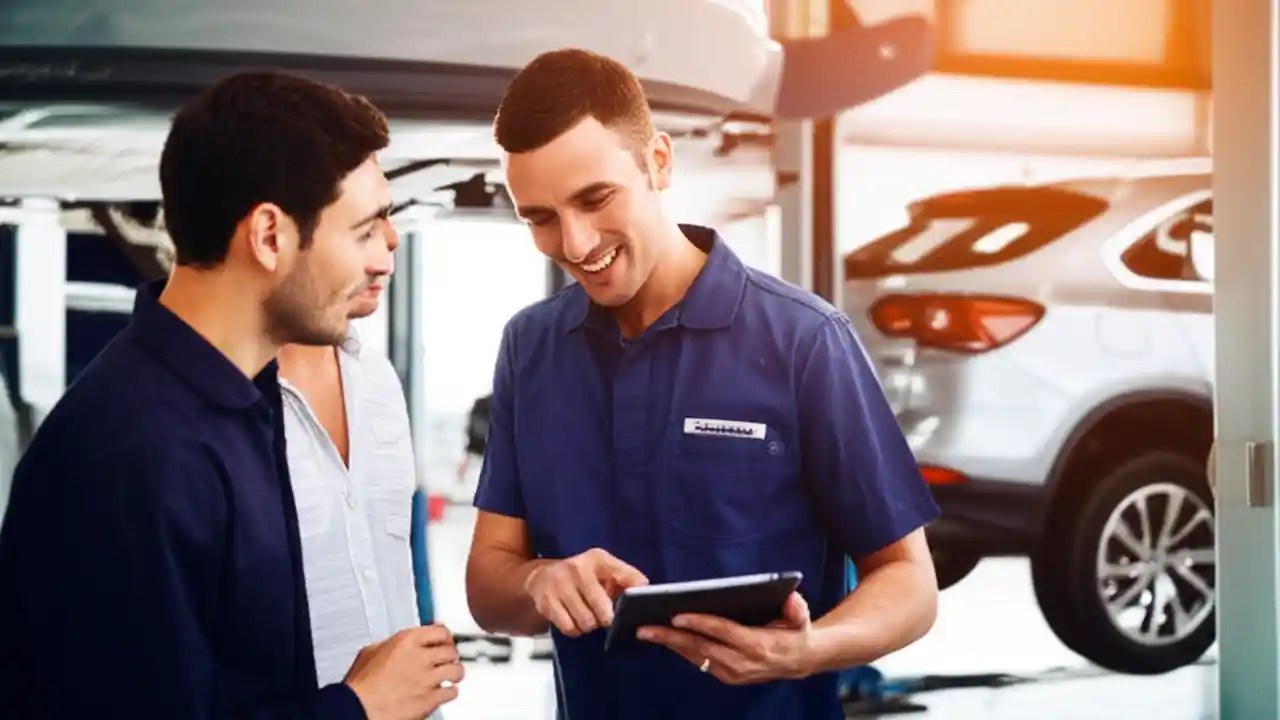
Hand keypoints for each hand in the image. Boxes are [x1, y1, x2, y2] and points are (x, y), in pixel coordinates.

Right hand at [345, 624, 464, 719]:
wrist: (358, 708)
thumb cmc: (360, 685)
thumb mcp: (370, 652)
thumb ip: (390, 644)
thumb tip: (396, 644)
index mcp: (406, 640)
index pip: (441, 630)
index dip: (444, 637)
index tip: (446, 640)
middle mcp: (420, 657)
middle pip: (451, 650)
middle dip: (450, 655)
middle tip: (448, 659)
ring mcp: (427, 678)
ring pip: (456, 670)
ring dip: (454, 673)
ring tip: (450, 675)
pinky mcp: (431, 699)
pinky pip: (452, 692)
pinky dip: (449, 692)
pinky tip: (443, 692)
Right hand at [524, 548, 648, 636]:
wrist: (542, 578)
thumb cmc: (582, 577)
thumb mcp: (604, 570)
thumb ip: (626, 578)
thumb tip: (645, 588)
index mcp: (597, 559)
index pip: (623, 575)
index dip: (633, 592)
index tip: (635, 604)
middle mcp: (577, 568)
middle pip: (603, 609)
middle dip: (606, 619)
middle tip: (604, 617)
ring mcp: (560, 584)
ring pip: (586, 621)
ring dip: (590, 625)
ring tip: (588, 617)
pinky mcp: (547, 601)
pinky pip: (569, 628)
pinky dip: (575, 630)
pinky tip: (574, 620)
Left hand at [637, 592, 815, 684]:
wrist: (799, 661)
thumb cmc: (795, 631)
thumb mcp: (801, 617)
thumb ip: (796, 608)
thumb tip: (790, 598)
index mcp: (757, 645)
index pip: (722, 632)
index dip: (699, 623)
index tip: (677, 616)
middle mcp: (742, 663)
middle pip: (700, 647)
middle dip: (671, 637)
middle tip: (645, 627)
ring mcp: (733, 673)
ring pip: (695, 656)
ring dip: (670, 644)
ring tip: (647, 632)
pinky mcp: (727, 677)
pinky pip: (699, 661)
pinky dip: (681, 649)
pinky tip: (665, 638)